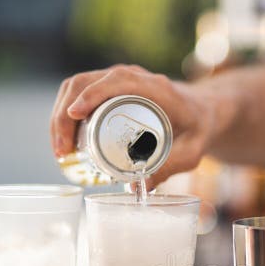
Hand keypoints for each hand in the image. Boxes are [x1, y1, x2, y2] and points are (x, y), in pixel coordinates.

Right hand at [50, 64, 213, 188]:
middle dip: (65, 115)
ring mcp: (119, 80)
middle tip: (62, 151)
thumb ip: (171, 167)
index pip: (116, 81)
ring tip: (61, 150)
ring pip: (77, 86)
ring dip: (61, 115)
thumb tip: (138, 187)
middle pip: (86, 83)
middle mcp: (133, 78)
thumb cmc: (199, 129)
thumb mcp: (193, 151)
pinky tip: (64, 138)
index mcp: (154, 87)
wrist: (203, 110)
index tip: (74, 115)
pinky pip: (81, 92)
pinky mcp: (111, 88)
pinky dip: (66, 112)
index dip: (91, 95)